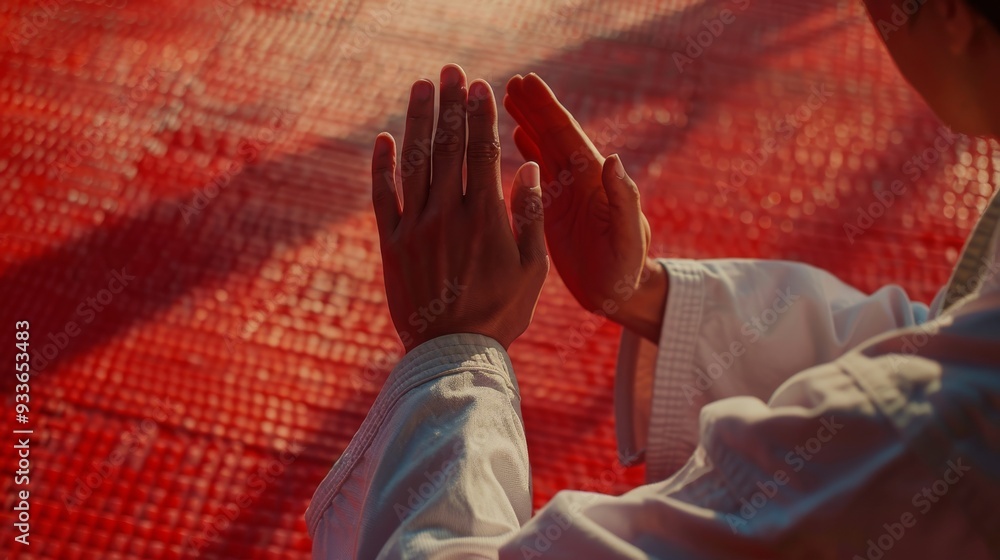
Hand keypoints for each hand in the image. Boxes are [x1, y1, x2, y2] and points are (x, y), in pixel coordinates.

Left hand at [371, 65, 548, 351]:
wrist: (452, 354)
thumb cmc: (501, 313)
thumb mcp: (532, 268)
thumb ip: (528, 215)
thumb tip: (527, 167)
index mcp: (485, 218)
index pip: (481, 153)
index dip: (480, 116)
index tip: (480, 86)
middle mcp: (447, 215)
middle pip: (447, 147)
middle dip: (450, 104)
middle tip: (451, 70)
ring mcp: (415, 228)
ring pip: (414, 162)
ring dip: (418, 120)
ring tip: (422, 87)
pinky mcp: (391, 245)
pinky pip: (383, 197)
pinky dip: (382, 167)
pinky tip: (385, 139)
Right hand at [503, 73, 666, 341]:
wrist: (621, 294)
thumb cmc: (628, 270)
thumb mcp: (628, 238)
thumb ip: (624, 200)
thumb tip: (614, 161)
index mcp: (594, 181)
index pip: (567, 136)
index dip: (546, 108)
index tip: (528, 82)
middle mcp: (580, 181)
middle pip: (552, 134)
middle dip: (533, 107)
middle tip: (511, 80)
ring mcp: (566, 194)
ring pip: (542, 149)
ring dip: (527, 123)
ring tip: (507, 99)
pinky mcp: (556, 210)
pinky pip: (538, 173)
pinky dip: (527, 151)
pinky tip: (515, 136)